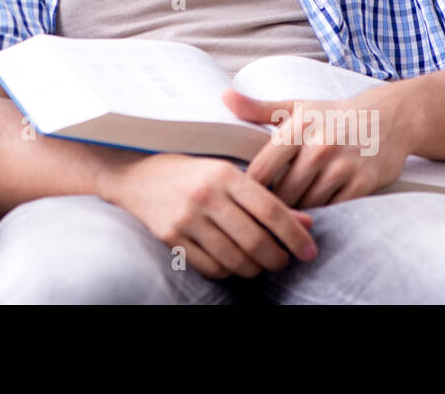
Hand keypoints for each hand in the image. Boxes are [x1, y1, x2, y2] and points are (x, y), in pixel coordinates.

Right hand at [101, 152, 317, 280]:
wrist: (135, 174)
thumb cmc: (190, 172)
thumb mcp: (227, 173)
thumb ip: (266, 197)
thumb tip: (306, 224)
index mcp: (224, 174)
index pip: (270, 211)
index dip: (295, 235)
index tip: (309, 251)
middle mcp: (205, 196)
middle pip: (255, 241)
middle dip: (278, 259)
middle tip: (284, 261)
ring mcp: (186, 219)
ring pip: (235, 260)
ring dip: (255, 269)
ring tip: (260, 265)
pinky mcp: (171, 238)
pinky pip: (211, 268)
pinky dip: (228, 272)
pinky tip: (232, 263)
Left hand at [222, 84, 413, 209]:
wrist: (388, 118)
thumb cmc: (333, 114)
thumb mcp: (296, 107)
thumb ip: (258, 108)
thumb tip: (224, 97)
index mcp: (298, 127)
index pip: (262, 169)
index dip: (250, 189)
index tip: (243, 198)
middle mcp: (320, 146)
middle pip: (284, 193)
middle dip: (273, 205)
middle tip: (263, 216)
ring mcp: (343, 166)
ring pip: (308, 204)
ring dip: (297, 213)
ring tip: (285, 219)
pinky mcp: (363, 183)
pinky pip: (334, 210)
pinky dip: (323, 215)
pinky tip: (314, 214)